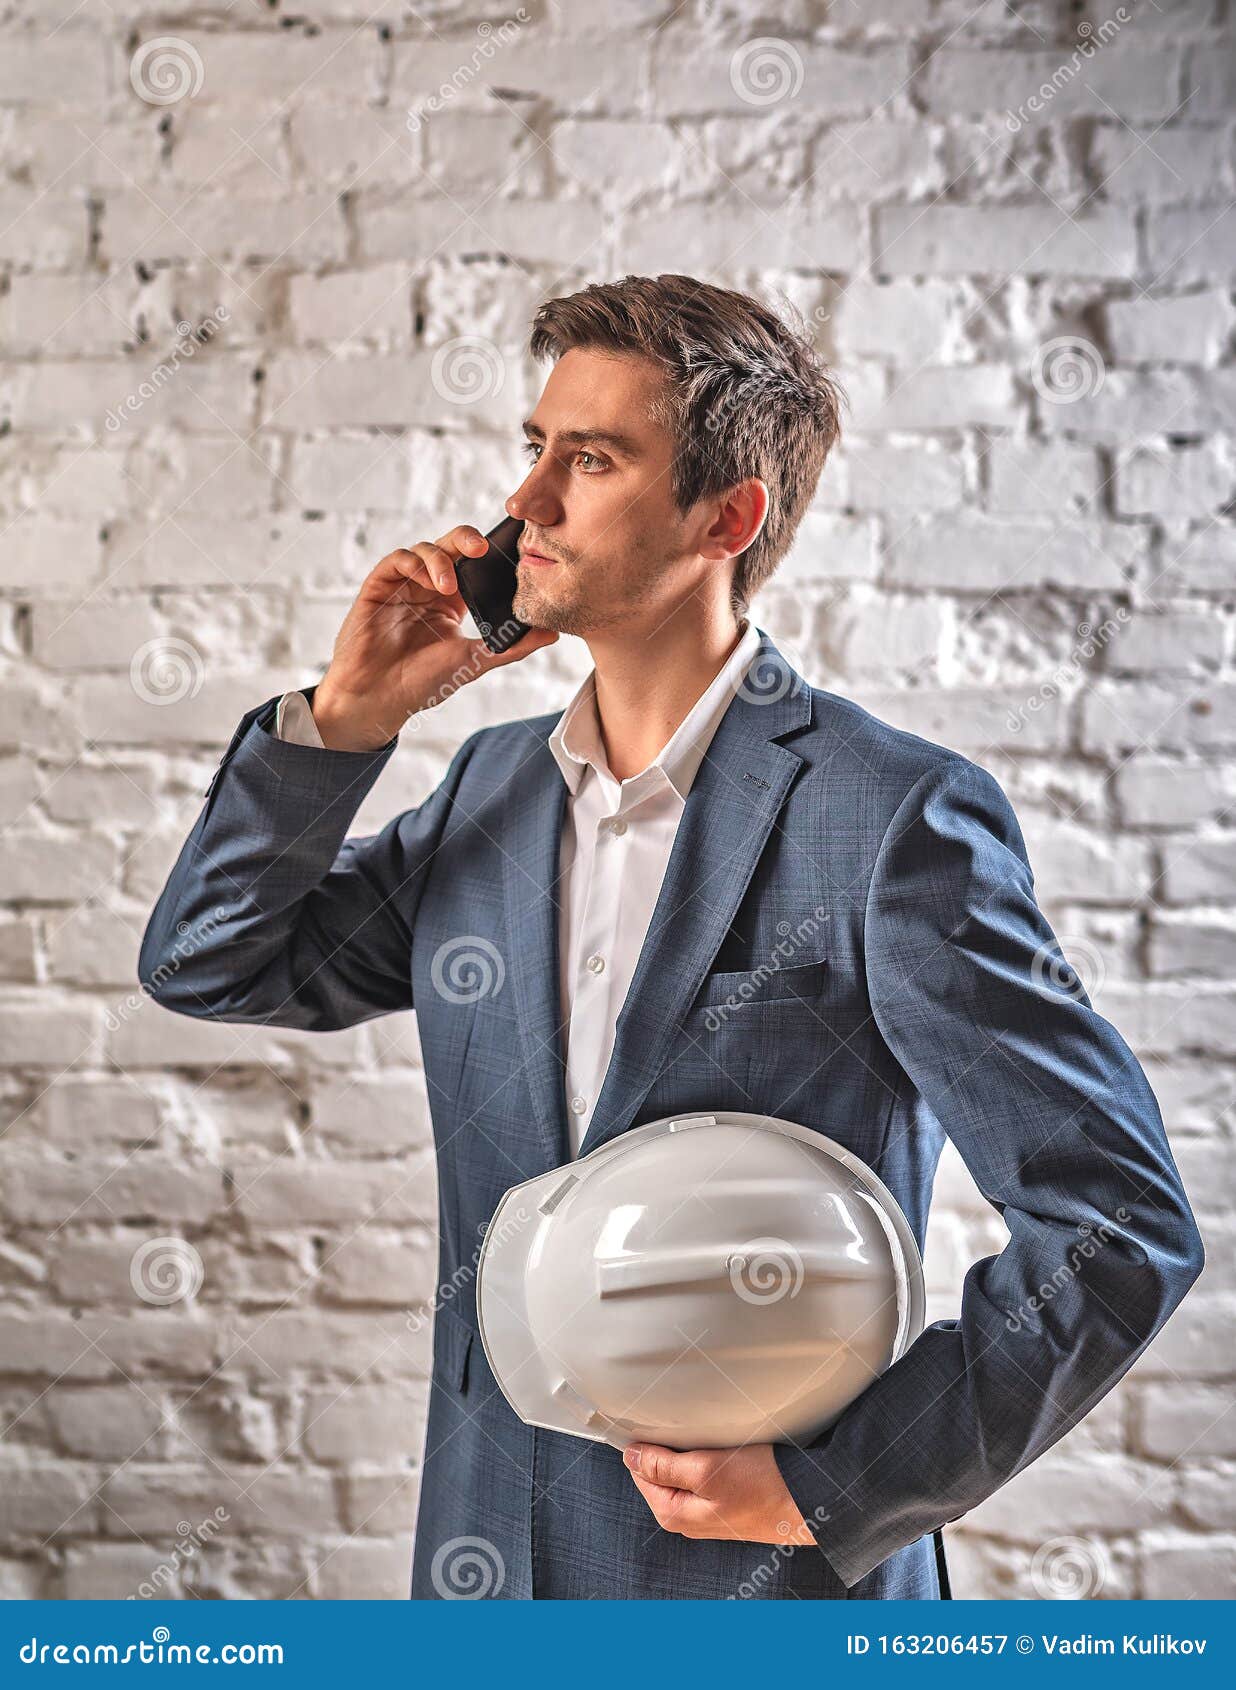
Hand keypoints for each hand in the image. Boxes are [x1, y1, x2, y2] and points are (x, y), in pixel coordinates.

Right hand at [311, 525, 557, 749]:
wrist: (379, 699)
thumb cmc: (421, 683)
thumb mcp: (473, 662)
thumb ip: (510, 646)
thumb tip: (552, 634)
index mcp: (452, 602)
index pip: (473, 566)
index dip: (488, 554)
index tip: (508, 551)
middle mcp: (428, 588)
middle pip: (450, 547)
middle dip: (467, 540)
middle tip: (482, 547)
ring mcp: (403, 586)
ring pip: (424, 550)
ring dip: (440, 559)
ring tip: (449, 585)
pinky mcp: (379, 587)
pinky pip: (397, 560)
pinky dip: (413, 563)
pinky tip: (427, 581)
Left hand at [623, 1442, 814, 1545]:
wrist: (808, 1503)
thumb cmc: (763, 1488)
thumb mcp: (706, 1470)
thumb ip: (664, 1465)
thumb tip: (630, 1456)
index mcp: (673, 1513)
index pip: (639, 1470)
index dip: (646, 1443)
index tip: (659, 1422)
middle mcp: (685, 1518)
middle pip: (659, 1471)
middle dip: (668, 1447)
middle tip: (692, 1430)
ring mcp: (705, 1512)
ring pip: (681, 1471)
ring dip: (689, 1452)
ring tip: (711, 1439)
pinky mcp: (724, 1503)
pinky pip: (702, 1475)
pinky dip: (707, 1458)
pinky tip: (723, 1450)